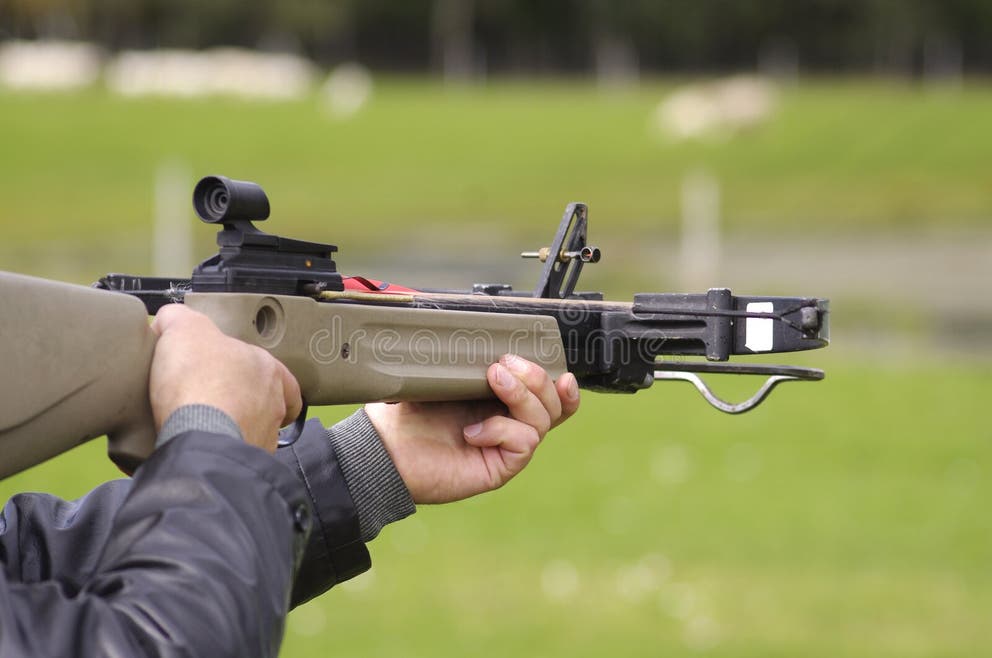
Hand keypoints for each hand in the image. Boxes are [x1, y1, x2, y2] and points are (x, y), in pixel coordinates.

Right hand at [149, 304, 301, 452]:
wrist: (201, 439)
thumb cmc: (200, 384)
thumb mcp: (184, 330)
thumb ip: (181, 319)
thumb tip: (171, 319)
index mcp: (267, 368)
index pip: (264, 363)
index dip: (238, 364)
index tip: (218, 371)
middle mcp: (275, 403)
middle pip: (262, 396)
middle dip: (239, 398)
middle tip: (209, 398)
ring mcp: (265, 436)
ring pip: (254, 428)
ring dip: (234, 426)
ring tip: (204, 425)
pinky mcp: (249, 462)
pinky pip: (240, 454)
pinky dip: (224, 450)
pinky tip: (203, 446)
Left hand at [364, 354, 579, 503]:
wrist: (384, 449)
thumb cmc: (407, 412)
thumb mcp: (442, 375)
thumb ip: (469, 360)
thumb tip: (493, 337)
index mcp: (501, 401)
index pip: (549, 395)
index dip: (561, 383)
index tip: (561, 368)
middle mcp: (509, 424)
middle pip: (554, 404)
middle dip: (537, 377)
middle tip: (501, 364)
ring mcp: (506, 447)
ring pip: (543, 420)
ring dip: (522, 394)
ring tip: (491, 380)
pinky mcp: (499, 468)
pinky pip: (524, 443)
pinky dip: (501, 430)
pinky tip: (471, 432)